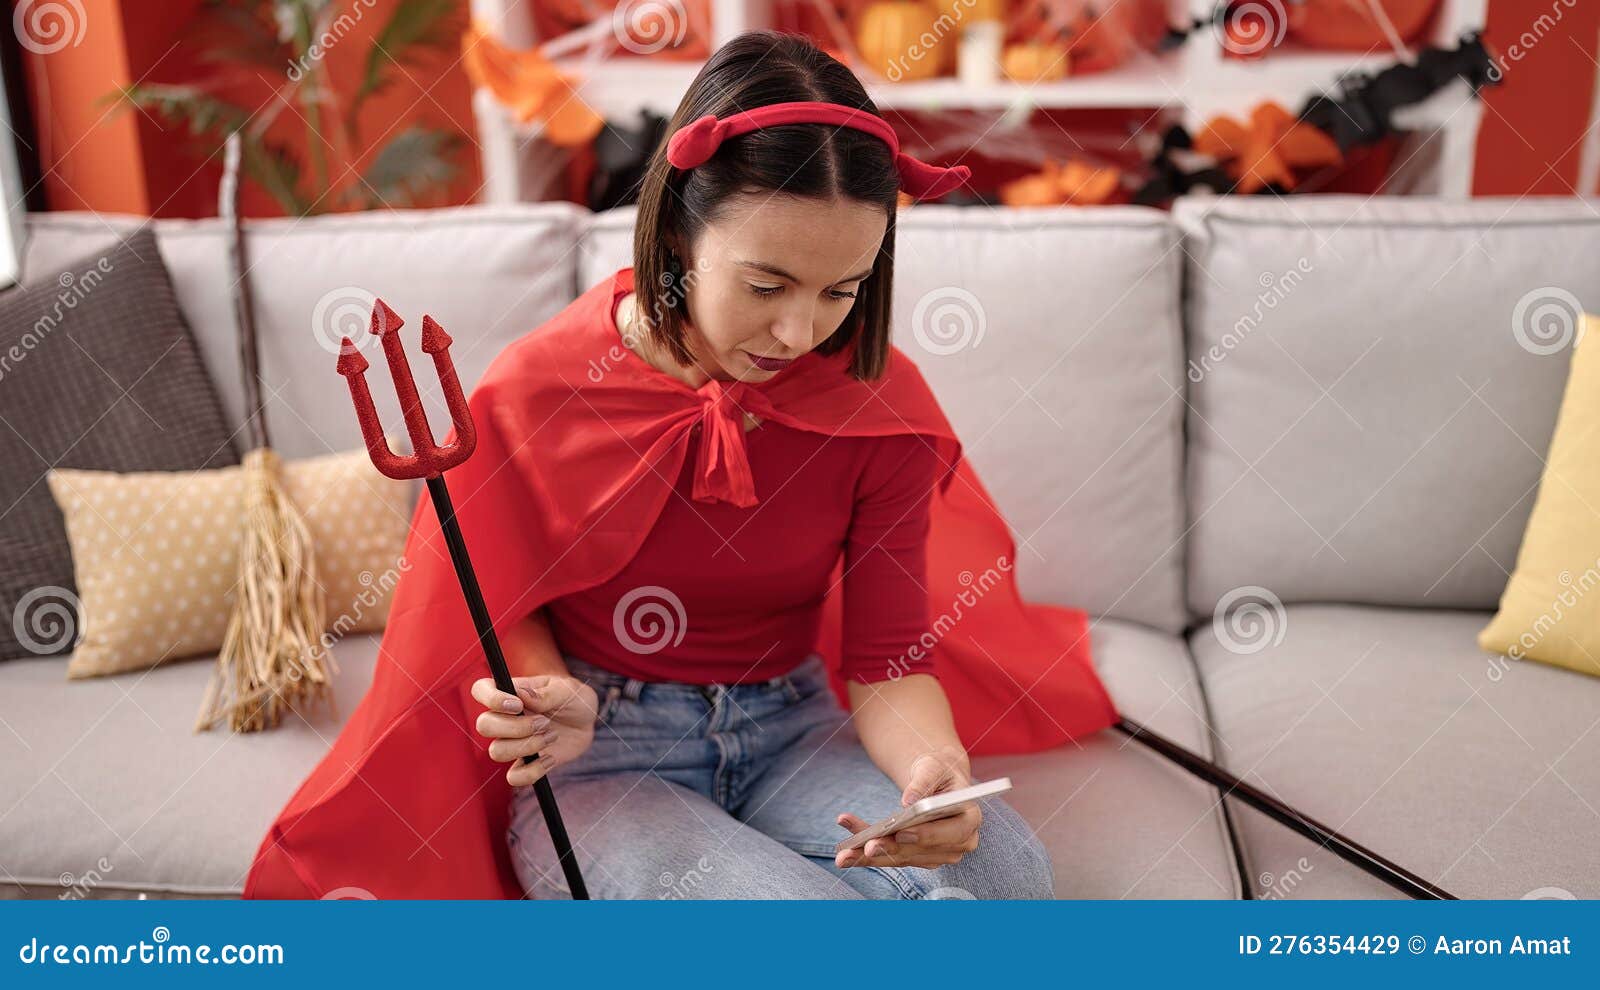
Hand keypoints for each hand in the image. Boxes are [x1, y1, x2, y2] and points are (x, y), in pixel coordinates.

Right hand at [471, 675, 598, 786]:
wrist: (587, 723)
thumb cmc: (573, 699)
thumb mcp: (566, 690)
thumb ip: (545, 694)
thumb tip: (521, 694)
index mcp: (511, 693)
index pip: (481, 690)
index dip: (491, 698)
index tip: (517, 705)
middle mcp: (505, 718)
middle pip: (484, 725)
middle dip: (515, 727)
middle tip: (544, 722)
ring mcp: (512, 742)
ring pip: (496, 751)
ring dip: (527, 746)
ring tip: (551, 736)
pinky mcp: (524, 764)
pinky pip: (514, 777)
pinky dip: (532, 771)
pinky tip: (550, 758)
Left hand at [835, 744, 978, 869]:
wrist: (936, 779)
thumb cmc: (937, 769)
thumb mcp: (933, 766)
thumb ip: (923, 781)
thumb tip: (909, 800)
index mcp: (969, 819)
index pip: (952, 833)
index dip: (927, 835)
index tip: (902, 833)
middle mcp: (958, 843)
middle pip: (921, 851)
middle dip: (891, 849)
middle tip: (865, 847)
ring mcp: (937, 854)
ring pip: (901, 858)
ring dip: (870, 857)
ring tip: (845, 854)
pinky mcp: (917, 858)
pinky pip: (890, 857)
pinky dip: (866, 855)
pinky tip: (846, 851)